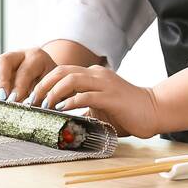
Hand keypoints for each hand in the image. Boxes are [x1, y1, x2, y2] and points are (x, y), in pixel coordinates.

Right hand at [0, 47, 58, 102]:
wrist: (46, 77)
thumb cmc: (48, 86)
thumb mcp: (50, 89)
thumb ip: (43, 97)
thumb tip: (34, 107)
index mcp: (36, 58)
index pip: (25, 68)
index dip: (20, 85)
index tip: (15, 100)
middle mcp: (18, 55)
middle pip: (5, 59)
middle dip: (2, 79)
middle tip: (2, 97)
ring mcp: (3, 59)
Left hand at [33, 64, 160, 138]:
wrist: (154, 110)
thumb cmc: (126, 111)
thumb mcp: (99, 106)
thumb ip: (83, 106)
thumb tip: (61, 116)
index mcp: (93, 75)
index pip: (62, 72)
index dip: (44, 83)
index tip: (33, 98)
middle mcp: (97, 74)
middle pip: (62, 71)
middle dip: (43, 85)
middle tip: (32, 101)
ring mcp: (104, 84)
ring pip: (71, 79)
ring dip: (53, 92)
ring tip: (44, 105)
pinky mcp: (111, 97)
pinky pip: (86, 95)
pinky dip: (71, 101)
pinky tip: (62, 109)